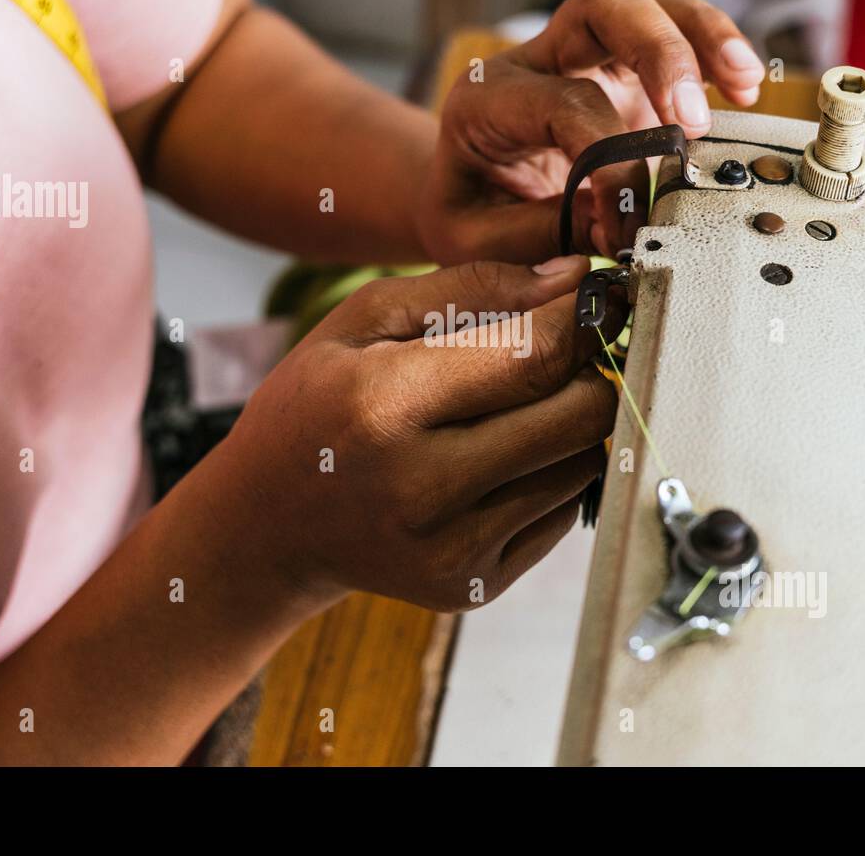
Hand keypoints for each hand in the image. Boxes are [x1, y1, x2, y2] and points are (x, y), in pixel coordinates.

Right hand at [221, 256, 622, 611]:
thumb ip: (471, 288)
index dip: (583, 320)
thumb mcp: (365, 320)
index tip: (597, 297)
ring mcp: (450, 548)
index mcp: (385, 405)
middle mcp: (420, 488)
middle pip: (578, 416)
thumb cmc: (316, 405)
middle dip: (593, 369)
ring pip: (580, 465)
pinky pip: (561, 513)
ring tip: (521, 404)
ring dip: (573, 423)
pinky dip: (549, 474)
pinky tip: (500, 458)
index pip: (534, 356)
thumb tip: (573, 278)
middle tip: (573, 347)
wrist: (267, 524)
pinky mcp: (473, 585)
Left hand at [417, 0, 764, 264]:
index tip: (627, 223)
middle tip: (692, 123)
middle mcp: (537, 59)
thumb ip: (541, 236)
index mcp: (489, 97)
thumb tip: (617, 228)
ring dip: (702, 34)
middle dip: (661, 51)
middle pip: (604, 5)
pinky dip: (712, 50)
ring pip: (646, 1)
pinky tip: (741, 87)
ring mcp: (584, 57)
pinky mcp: (623, 72)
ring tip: (744, 86)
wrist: (462, 195)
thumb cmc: (466, 216)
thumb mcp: (476, 242)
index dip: (609, 162)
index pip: (566, 103)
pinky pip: (671, 30)